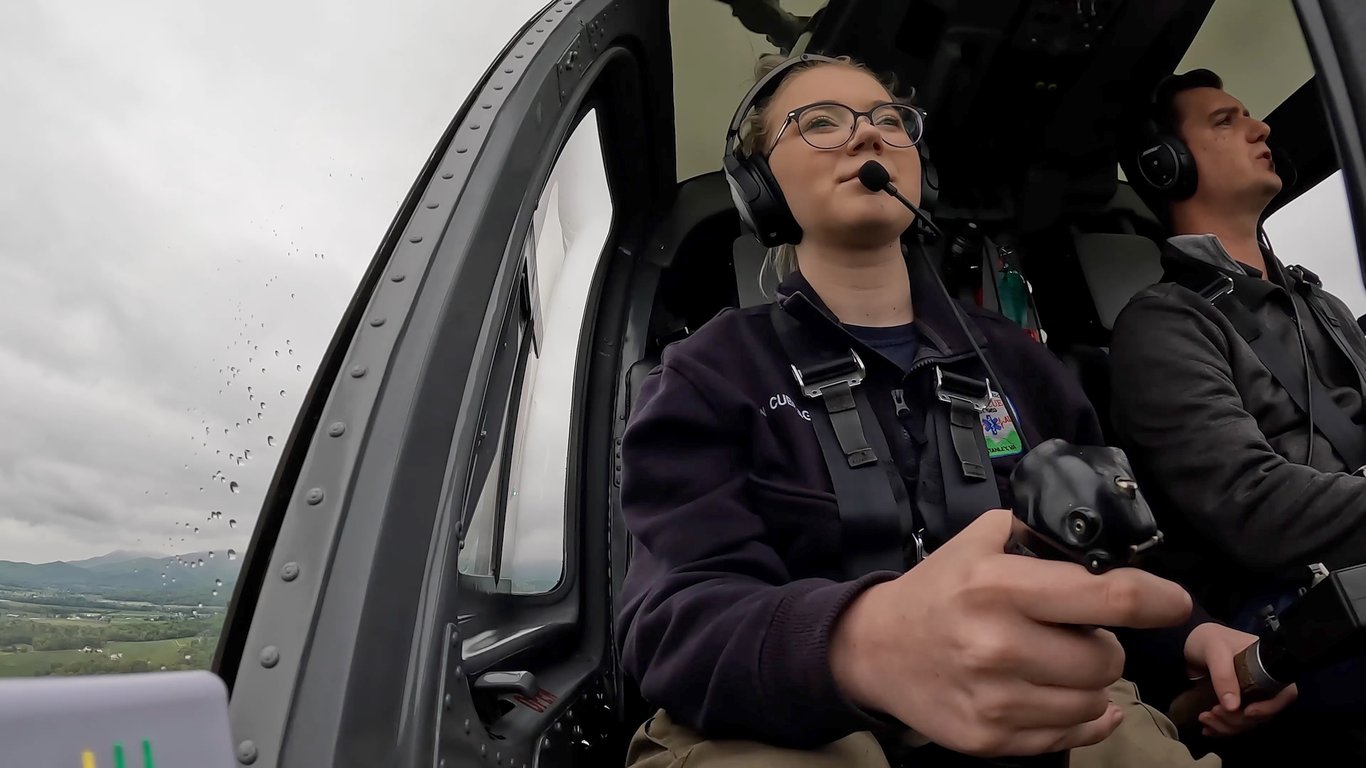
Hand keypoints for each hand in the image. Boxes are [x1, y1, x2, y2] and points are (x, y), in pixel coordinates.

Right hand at [829, 508, 1192, 757]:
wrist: (874, 648)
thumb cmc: (937, 590)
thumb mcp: (979, 541)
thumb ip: (1037, 532)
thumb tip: (1105, 539)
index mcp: (1000, 586)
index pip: (1110, 596)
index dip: (1158, 599)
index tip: (1173, 602)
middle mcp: (998, 645)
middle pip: (1108, 659)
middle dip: (1102, 644)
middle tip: (1071, 634)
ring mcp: (994, 699)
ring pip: (1093, 702)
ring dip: (1086, 683)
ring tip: (1052, 663)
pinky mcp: (989, 739)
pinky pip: (1069, 736)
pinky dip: (1077, 717)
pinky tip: (1055, 694)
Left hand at [1182, 622, 1297, 736]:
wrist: (1188, 640)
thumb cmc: (1207, 638)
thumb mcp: (1215, 650)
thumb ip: (1223, 675)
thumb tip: (1233, 707)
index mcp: (1269, 665)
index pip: (1285, 693)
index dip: (1271, 707)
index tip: (1248, 712)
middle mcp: (1265, 682)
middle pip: (1264, 712)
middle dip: (1239, 720)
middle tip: (1213, 712)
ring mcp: (1251, 694)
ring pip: (1249, 721)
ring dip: (1227, 726)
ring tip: (1204, 718)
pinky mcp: (1237, 702)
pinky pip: (1236, 721)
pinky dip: (1222, 729)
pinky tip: (1207, 729)